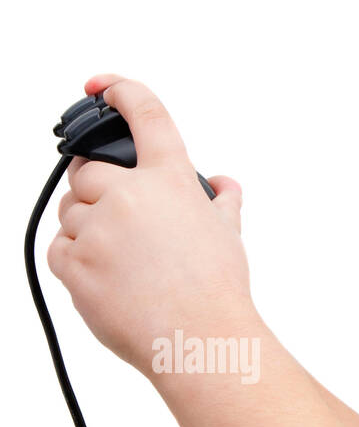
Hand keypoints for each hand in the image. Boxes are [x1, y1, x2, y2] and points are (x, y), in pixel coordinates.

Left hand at [47, 74, 253, 372]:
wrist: (200, 341)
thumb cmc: (218, 292)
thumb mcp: (229, 237)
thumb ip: (221, 203)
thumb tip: (225, 186)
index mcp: (170, 181)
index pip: (145, 114)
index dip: (120, 90)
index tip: (102, 86)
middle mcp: (130, 196)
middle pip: (88, 171)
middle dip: (97, 191)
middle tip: (119, 222)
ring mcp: (98, 229)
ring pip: (72, 214)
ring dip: (89, 231)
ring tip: (126, 266)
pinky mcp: (73, 263)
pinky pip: (60, 249)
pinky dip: (78, 262)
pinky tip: (111, 282)